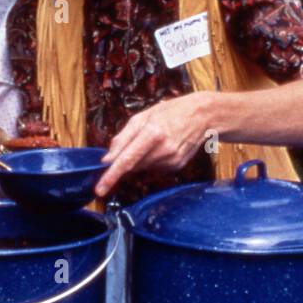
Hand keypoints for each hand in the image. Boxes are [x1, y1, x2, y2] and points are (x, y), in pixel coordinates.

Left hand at [95, 93, 213, 196]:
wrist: (204, 116)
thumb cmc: (170, 112)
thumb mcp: (142, 117)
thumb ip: (122, 138)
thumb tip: (108, 158)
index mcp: (153, 133)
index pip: (126, 160)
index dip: (111, 176)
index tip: (99, 190)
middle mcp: (163, 150)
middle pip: (133, 166)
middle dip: (126, 160)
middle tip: (135, 142)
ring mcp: (172, 160)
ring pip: (143, 168)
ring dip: (140, 159)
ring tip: (154, 140)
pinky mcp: (177, 166)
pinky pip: (155, 168)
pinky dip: (152, 160)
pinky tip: (163, 147)